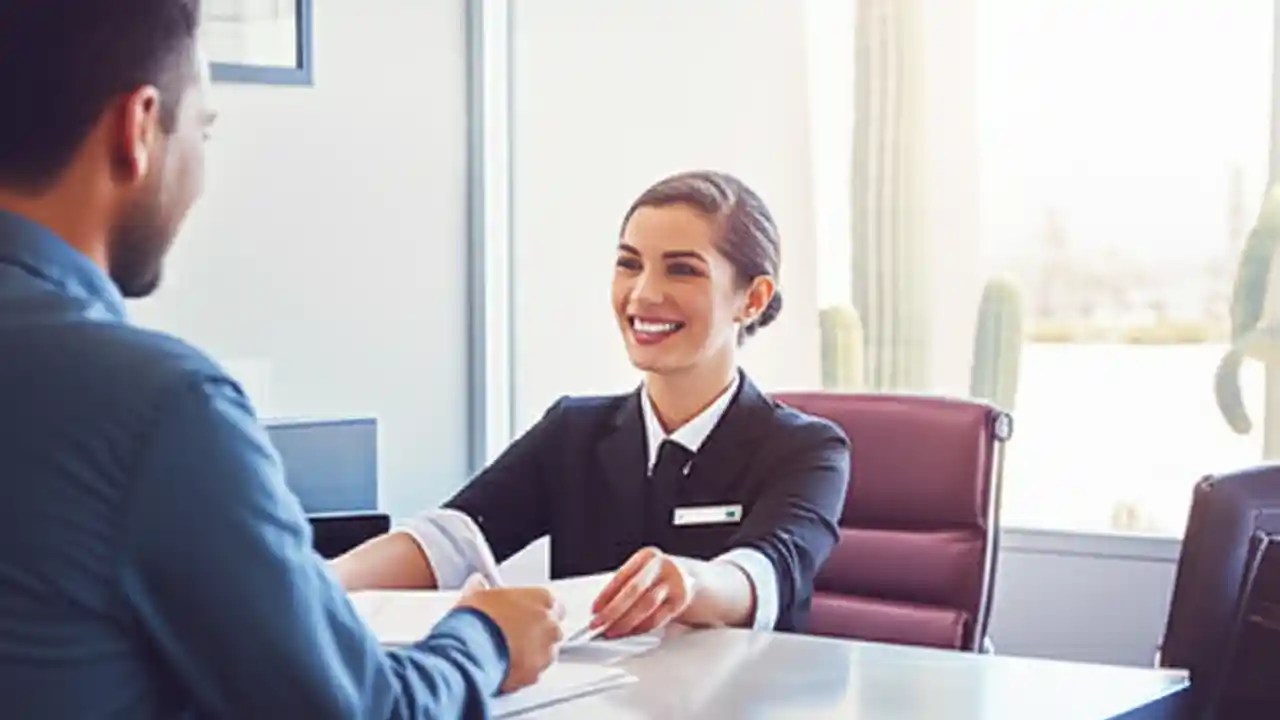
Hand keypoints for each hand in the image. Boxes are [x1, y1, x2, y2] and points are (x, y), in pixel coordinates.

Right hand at [456, 575, 564, 692]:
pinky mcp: (536, 674)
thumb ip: (484, 589)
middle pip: (551, 629)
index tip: (522, 613)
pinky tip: (503, 667)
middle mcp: (550, 625)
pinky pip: (533, 672)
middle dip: (537, 632)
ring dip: (531, 653)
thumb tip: (478, 584)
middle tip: (514, 634)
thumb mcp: (477, 595)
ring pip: (546, 653)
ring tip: (506, 653)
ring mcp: (546, 651)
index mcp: (542, 599)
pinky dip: (522, 671)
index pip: (550, 603)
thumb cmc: (477, 620)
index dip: (534, 610)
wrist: (470, 650)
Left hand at [590, 547, 694, 639]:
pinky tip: (634, 633)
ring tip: (614, 632)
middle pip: (632, 589)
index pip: (621, 577)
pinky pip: (659, 615)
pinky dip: (644, 626)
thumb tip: (604, 610)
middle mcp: (661, 565)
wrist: (709, 582)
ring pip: (645, 604)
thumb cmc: (671, 581)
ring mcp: (674, 581)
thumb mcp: (651, 575)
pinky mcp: (684, 599)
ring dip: (626, 621)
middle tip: (598, 625)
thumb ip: (632, 587)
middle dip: (612, 610)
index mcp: (647, 556)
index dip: (605, 596)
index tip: (594, 611)